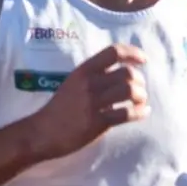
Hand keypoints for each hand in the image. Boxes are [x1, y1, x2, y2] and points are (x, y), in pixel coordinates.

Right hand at [24, 44, 149, 160]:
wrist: (42, 133)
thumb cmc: (60, 109)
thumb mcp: (73, 83)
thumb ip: (94, 77)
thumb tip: (121, 74)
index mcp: (83, 71)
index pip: (113, 52)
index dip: (133, 53)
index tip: (143, 60)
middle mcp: (89, 83)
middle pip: (127, 73)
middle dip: (139, 80)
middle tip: (140, 88)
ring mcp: (93, 103)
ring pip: (129, 91)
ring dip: (141, 95)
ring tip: (140, 101)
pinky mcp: (97, 122)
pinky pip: (126, 114)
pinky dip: (139, 112)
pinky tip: (143, 112)